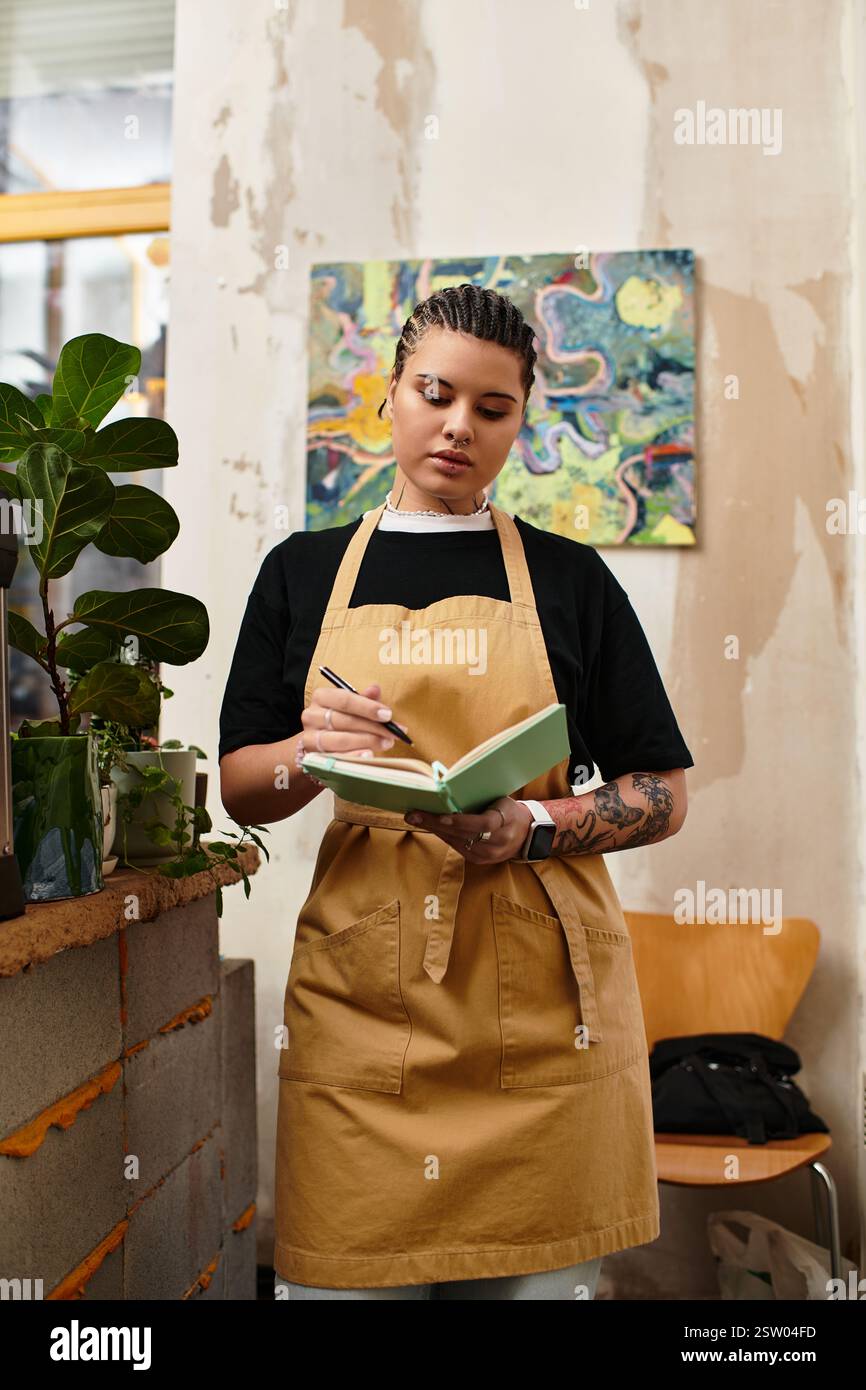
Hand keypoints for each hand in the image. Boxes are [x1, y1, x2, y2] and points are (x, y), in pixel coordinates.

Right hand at [301, 681, 408, 757]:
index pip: (345, 700)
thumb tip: (375, 689)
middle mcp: (312, 715)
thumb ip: (364, 699)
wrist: (318, 743)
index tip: (388, 715)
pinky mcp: (313, 756)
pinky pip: (336, 758)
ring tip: (386, 743)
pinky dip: (354, 756)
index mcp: (322, 697)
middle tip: (394, 733)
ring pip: (341, 740)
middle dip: (373, 727)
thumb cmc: (340, 721)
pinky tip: (369, 755)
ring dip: (367, 742)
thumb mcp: (352, 707)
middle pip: (345, 721)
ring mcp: (310, 737)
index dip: (367, 707)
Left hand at [403, 797, 533, 863]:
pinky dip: (443, 835)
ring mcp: (488, 854)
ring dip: (434, 829)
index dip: (462, 821)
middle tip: (414, 814)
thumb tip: (446, 789)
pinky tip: (430, 826)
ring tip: (415, 818)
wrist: (524, 833)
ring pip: (457, 841)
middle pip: (463, 834)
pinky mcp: (479, 860)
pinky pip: (457, 847)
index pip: (482, 824)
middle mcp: (498, 842)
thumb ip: (478, 799)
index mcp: (506, 822)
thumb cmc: (508, 810)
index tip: (442, 815)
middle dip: (436, 823)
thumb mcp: (500, 800)